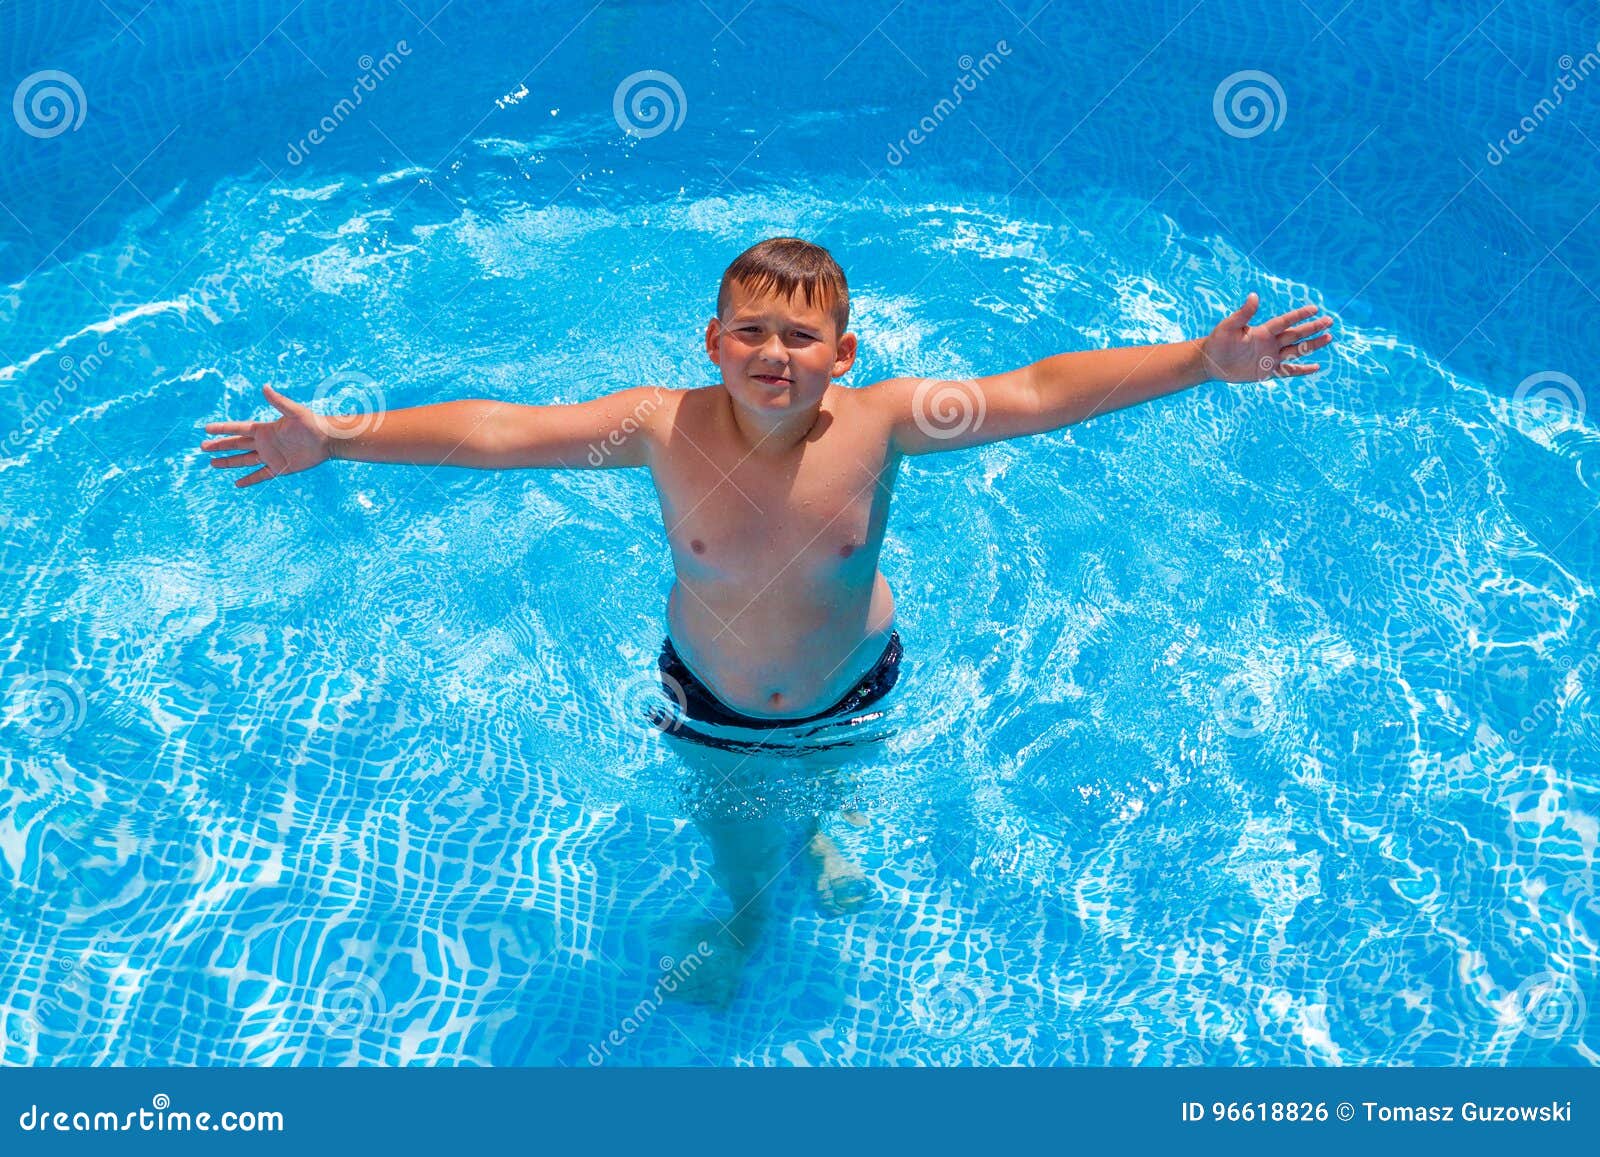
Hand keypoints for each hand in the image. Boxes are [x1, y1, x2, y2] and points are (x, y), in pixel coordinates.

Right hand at [200, 385, 332, 487]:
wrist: (328, 441)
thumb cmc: (313, 423)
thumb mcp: (294, 412)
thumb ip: (278, 401)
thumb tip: (264, 387)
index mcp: (265, 429)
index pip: (238, 429)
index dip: (222, 429)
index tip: (206, 428)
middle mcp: (265, 443)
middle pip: (236, 445)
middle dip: (220, 446)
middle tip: (202, 447)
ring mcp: (271, 456)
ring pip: (244, 460)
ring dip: (228, 462)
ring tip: (212, 463)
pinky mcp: (280, 468)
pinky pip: (260, 475)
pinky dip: (249, 479)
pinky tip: (237, 483)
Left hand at [1200, 292, 1333, 381]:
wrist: (1211, 362)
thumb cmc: (1218, 341)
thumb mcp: (1229, 326)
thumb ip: (1243, 313)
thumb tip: (1254, 295)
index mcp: (1263, 331)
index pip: (1285, 322)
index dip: (1298, 315)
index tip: (1315, 308)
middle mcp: (1270, 343)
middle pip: (1296, 335)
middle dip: (1312, 328)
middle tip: (1330, 321)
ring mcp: (1271, 357)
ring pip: (1297, 351)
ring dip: (1312, 345)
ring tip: (1329, 338)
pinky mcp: (1268, 371)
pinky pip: (1289, 371)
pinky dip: (1302, 370)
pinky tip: (1316, 367)